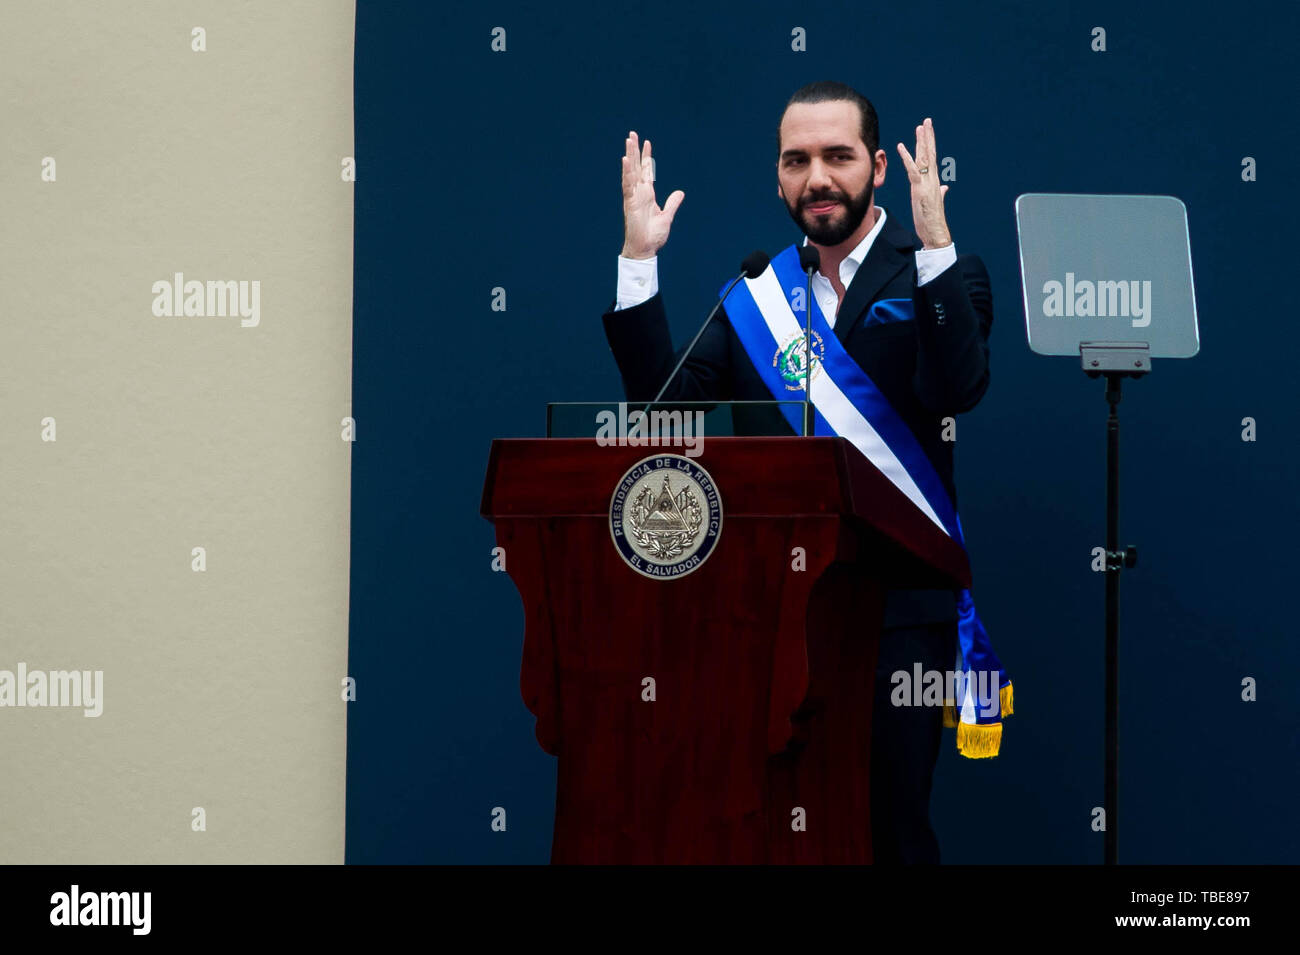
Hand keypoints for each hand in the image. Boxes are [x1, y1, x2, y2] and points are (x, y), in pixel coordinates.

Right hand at [621, 131, 683, 258]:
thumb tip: (680, 192)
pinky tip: (626, 160)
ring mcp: (633, 197)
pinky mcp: (630, 203)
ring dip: (630, 156)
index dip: (647, 157)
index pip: (647, 172)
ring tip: (628, 140)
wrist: (645, 249)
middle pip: (637, 167)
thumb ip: (672, 203)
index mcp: (647, 195)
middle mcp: (639, 193)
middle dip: (635, 151)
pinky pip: (627, 185)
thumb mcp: (667, 216)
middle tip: (632, 135)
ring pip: (631, 172)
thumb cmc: (653, 236)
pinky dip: (627, 172)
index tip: (647, 142)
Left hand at [896, 117, 951, 249]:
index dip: (930, 144)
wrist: (935, 232)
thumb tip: (945, 187)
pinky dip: (906, 158)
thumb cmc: (932, 220)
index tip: (928, 131)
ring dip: (922, 141)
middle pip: (930, 153)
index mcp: (934, 181)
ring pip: (924, 158)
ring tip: (921, 126)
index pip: (932, 158)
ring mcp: (927, 183)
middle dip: (928, 137)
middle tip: (927, 121)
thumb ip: (940, 193)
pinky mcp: (919, 189)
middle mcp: (932, 179)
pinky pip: (912, 170)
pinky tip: (901, 146)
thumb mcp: (934, 203)